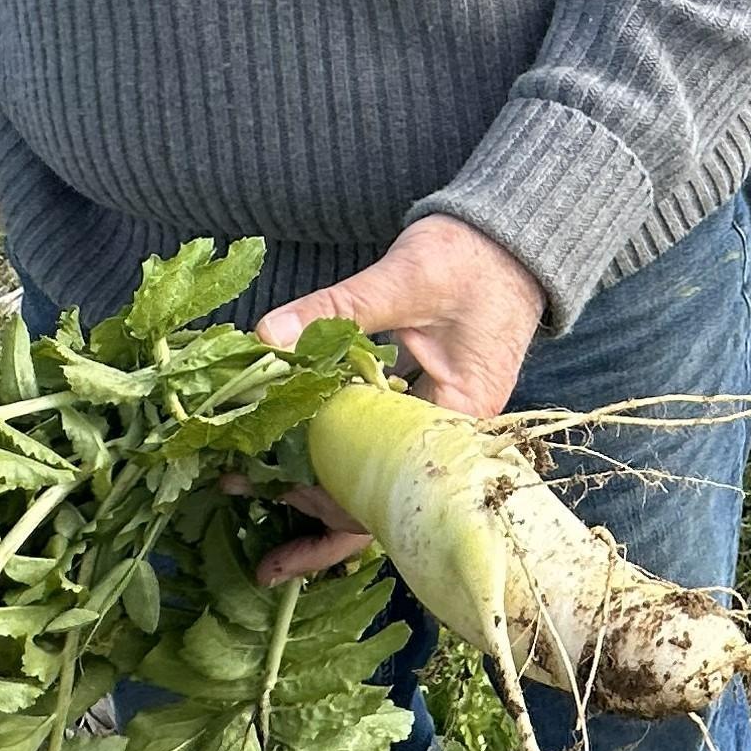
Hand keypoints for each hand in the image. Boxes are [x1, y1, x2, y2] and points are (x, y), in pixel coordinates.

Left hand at [248, 216, 547, 587]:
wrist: (512, 242)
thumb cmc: (474, 261)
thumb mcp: (404, 280)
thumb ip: (337, 310)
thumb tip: (267, 338)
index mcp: (458, 419)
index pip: (390, 487)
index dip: (326, 501)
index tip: (272, 494)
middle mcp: (449, 440)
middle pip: (379, 501)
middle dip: (307, 508)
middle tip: (238, 487)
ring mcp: (433, 427)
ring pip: (373, 479)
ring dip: (313, 482)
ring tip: (249, 481)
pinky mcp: (419, 409)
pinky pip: (374, 446)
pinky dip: (332, 448)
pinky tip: (288, 449)